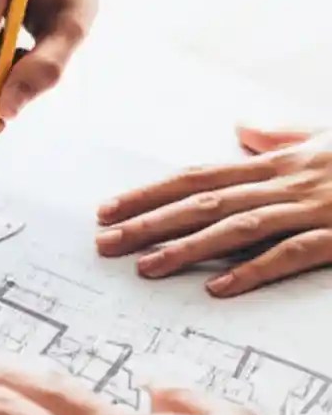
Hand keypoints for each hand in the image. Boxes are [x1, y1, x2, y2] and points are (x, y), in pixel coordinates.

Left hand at [95, 126, 331, 297]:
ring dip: (189, 247)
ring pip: (238, 227)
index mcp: (277, 165)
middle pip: (205, 203)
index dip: (150, 194)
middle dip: (150, 222)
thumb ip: (280, 136)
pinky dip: (254, 270)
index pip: (199, 178)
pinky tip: (218, 287)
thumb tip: (241, 127)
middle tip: (105, 242)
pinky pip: (291, 253)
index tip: (108, 210)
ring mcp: (310, 209)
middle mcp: (285, 184)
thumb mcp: (323, 137)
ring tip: (146, 266)